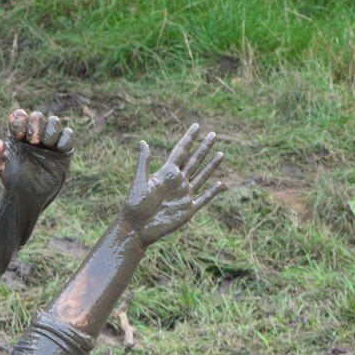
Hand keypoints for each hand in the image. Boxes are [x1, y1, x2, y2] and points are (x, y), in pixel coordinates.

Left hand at [0, 108, 74, 208]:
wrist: (28, 193)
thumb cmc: (13, 177)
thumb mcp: (0, 169)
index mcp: (18, 133)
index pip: (19, 116)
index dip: (19, 121)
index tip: (18, 136)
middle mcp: (34, 133)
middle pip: (37, 116)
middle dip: (35, 125)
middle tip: (33, 141)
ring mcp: (50, 140)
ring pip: (55, 121)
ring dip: (50, 130)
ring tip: (45, 144)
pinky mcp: (63, 149)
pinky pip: (68, 135)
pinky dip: (64, 138)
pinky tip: (57, 149)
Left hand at [121, 124, 224, 244]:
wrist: (136, 229)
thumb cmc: (134, 206)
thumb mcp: (139, 182)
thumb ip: (144, 162)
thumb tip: (143, 142)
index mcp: (166, 173)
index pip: (180, 151)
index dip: (188, 138)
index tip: (196, 125)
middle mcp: (176, 182)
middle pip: (194, 161)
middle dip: (203, 148)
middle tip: (213, 134)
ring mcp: (183, 195)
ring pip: (201, 177)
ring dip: (211, 166)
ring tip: (221, 153)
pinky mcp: (188, 210)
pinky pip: (203, 199)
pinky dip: (212, 192)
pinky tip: (220, 184)